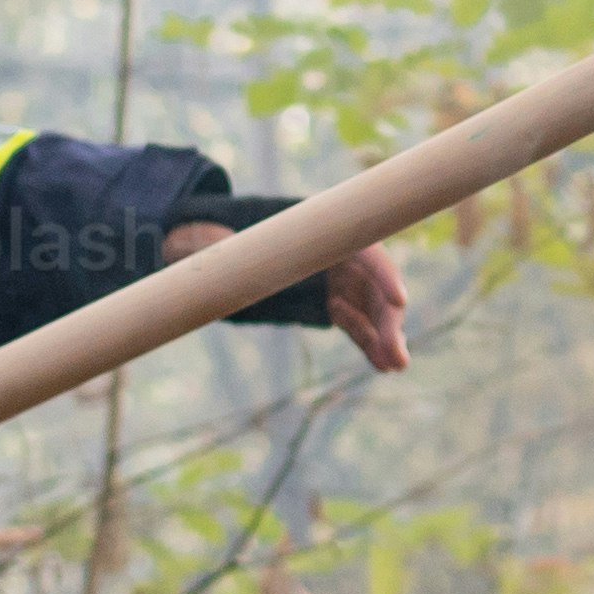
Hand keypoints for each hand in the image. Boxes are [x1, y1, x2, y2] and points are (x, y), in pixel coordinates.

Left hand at [158, 196, 415, 371]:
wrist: (208, 245)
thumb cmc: (208, 235)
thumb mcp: (205, 240)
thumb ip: (209, 247)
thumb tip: (195, 250)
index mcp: (310, 227)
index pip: (357, 245)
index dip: (381, 271)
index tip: (398, 299)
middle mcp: (329, 248)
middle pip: (371, 281)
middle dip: (387, 317)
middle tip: (396, 356)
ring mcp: (331, 274)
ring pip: (367, 306)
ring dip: (383, 335)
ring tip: (394, 366)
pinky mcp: (327, 298)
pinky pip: (353, 322)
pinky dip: (368, 342)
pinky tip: (381, 364)